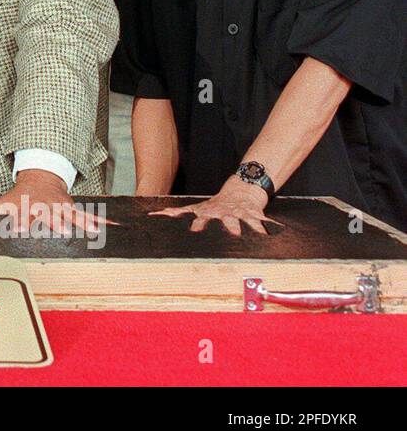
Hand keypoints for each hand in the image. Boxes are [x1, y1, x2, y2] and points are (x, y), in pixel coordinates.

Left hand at [0, 170, 114, 235]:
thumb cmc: (17, 197)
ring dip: (81, 223)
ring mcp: (59, 207)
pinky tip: (108, 227)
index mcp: (26, 207)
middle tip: (61, 230)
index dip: (22, 221)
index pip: (23, 215)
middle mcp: (43, 207)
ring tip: (92, 232)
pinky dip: (96, 221)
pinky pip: (85, 215)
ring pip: (70, 215)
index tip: (22, 228)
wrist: (40, 180)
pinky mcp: (71, 208)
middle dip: (54, 222)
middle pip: (48, 216)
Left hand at [150, 180, 278, 235]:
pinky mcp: (256, 216)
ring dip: (248, 230)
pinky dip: (269, 229)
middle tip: (226, 236)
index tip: (194, 232)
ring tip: (251, 237)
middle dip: (226, 229)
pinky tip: (275, 234)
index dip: (197, 225)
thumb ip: (175, 213)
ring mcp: (241, 215)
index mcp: (209, 214)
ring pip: (246, 223)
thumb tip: (155, 214)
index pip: (201, 220)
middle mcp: (225, 215)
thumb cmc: (215, 205)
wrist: (240, 192)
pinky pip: (264, 224)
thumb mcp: (195, 208)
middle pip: (225, 222)